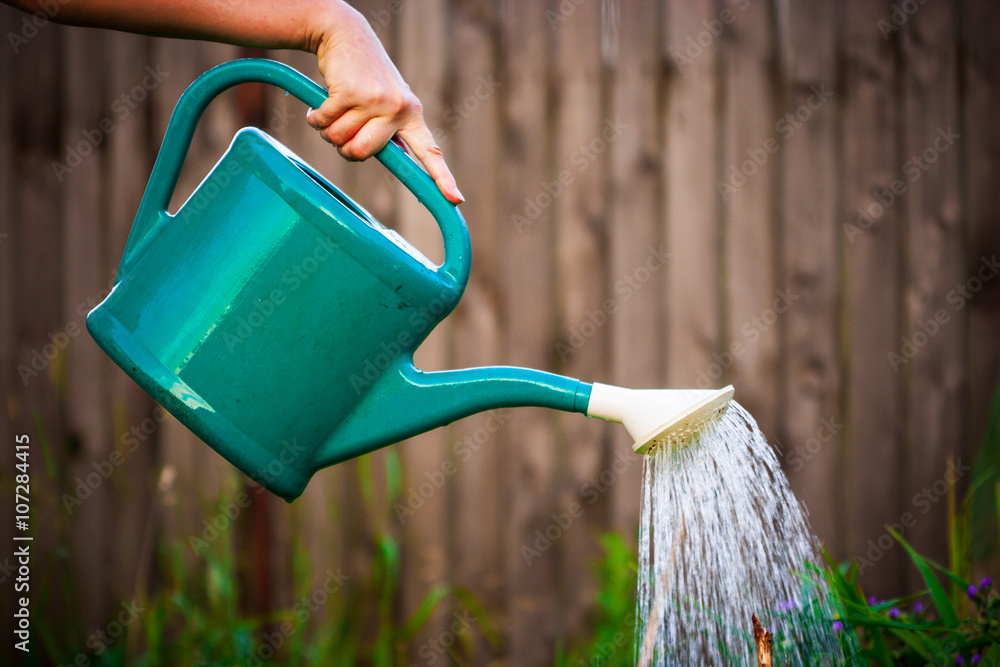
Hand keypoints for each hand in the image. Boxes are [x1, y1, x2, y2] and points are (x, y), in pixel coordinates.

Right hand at [306, 5, 463, 203]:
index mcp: (411, 115)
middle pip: (364, 153)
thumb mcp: (386, 104)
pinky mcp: (350, 93)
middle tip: (343, 129)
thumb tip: (391, 161)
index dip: (442, 178)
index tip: (456, 201)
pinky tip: (320, 104)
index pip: (430, 152)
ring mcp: (375, 100)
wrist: (345, 35)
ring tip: (334, 110)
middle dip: (345, 148)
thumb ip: (389, 133)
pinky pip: (324, 123)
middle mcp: (398, 109)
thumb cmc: (365, 77)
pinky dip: (315, 117)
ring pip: (340, 140)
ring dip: (328, 130)